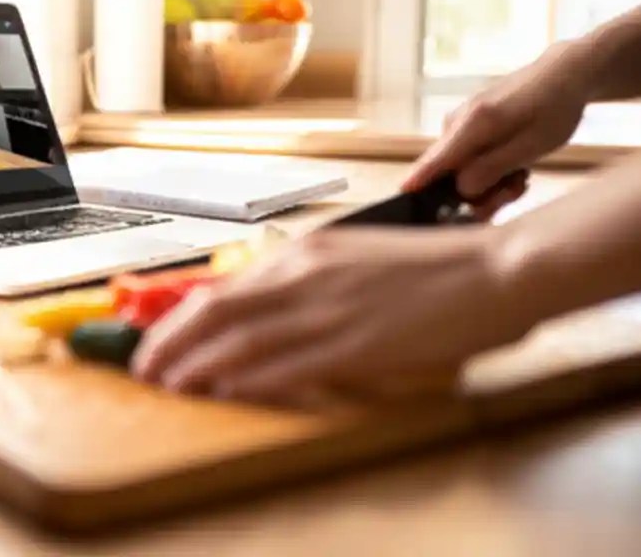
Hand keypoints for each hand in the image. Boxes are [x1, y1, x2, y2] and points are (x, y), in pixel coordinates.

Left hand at [129, 227, 535, 406]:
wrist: (495, 270)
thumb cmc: (438, 268)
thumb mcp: (362, 260)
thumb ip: (316, 281)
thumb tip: (277, 309)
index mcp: (310, 251)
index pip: (228, 284)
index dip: (185, 314)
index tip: (161, 334)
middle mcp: (307, 272)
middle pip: (218, 308)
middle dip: (172, 340)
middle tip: (145, 365)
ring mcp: (328, 307)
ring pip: (240, 337)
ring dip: (196, 363)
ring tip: (168, 384)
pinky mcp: (354, 342)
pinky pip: (285, 363)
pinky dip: (247, 377)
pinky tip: (223, 388)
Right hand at [403, 45, 591, 219]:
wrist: (561, 75)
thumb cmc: (553, 108)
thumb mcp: (532, 145)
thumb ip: (494, 167)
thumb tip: (461, 189)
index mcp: (473, 122)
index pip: (437, 159)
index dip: (419, 181)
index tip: (402, 193)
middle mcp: (457, 121)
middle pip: (450, 175)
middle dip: (482, 193)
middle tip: (516, 191)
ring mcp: (458, 124)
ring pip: (461, 172)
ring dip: (491, 184)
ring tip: (522, 178)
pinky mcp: (465, 128)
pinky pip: (468, 161)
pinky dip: (490, 171)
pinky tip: (515, 168)